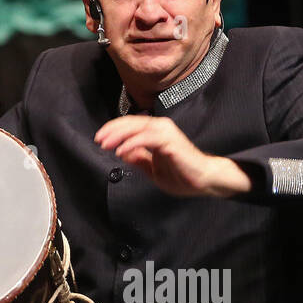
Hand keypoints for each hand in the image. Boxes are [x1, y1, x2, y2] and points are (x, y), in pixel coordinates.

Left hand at [94, 115, 250, 197]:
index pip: (130, 124)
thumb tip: (122, 152)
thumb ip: (138, 159)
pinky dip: (132, 143)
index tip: (100, 139)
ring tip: (106, 145)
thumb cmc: (182, 174)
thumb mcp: (152, 168)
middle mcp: (160, 127)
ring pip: (136, 128)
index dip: (113, 129)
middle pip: (130, 122)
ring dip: (118, 136)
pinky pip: (146, 139)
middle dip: (111, 131)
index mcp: (156, 131)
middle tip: (98, 140)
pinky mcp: (170, 141)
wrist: (204, 180)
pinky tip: (121, 151)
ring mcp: (166, 132)